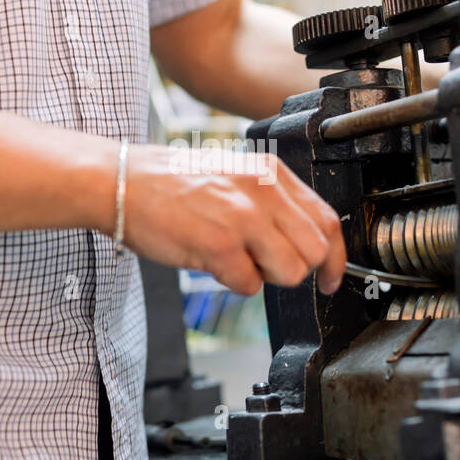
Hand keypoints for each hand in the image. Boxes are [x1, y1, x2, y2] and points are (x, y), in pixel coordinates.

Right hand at [121, 144, 345, 295]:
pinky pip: (249, 285)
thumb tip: (303, 241)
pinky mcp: (219, 245)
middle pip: (315, 252)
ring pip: (289, 273)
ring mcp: (243, 219)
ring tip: (235, 259)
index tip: (331, 277)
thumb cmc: (172, 184)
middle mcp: (263, 192)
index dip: (335, 257)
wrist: (124, 183)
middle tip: (269, 269)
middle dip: (296, 270)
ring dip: (265, 276)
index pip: (327, 220)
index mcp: (270, 174)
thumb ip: (272, 203)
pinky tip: (211, 261)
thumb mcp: (235, 176)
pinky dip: (232, 283)